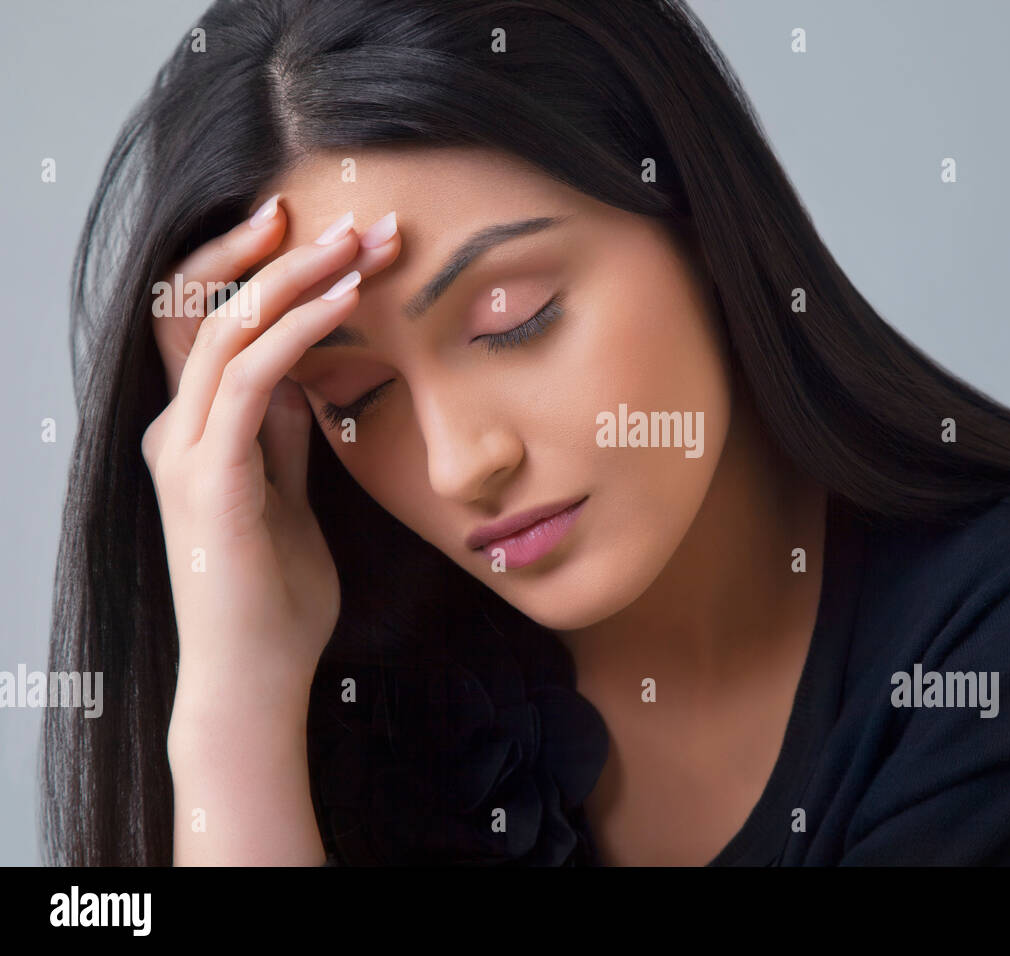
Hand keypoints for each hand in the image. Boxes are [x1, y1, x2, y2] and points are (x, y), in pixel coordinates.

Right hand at [143, 199, 400, 714]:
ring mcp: (185, 448)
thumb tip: (307, 374)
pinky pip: (251, 378)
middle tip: (359, 221)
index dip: (257, 266)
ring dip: (297, 275)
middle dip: (280, 251)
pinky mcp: (209, 475)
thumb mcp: (286, 493)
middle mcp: (176, 427)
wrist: (256, 675)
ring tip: (363, 243)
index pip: (208, 319)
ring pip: (227, 327)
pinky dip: (298, 329)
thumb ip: (283, 434)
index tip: (329, 236)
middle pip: (207, 304)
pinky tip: (345, 300)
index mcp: (194, 429)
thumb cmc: (277, 595)